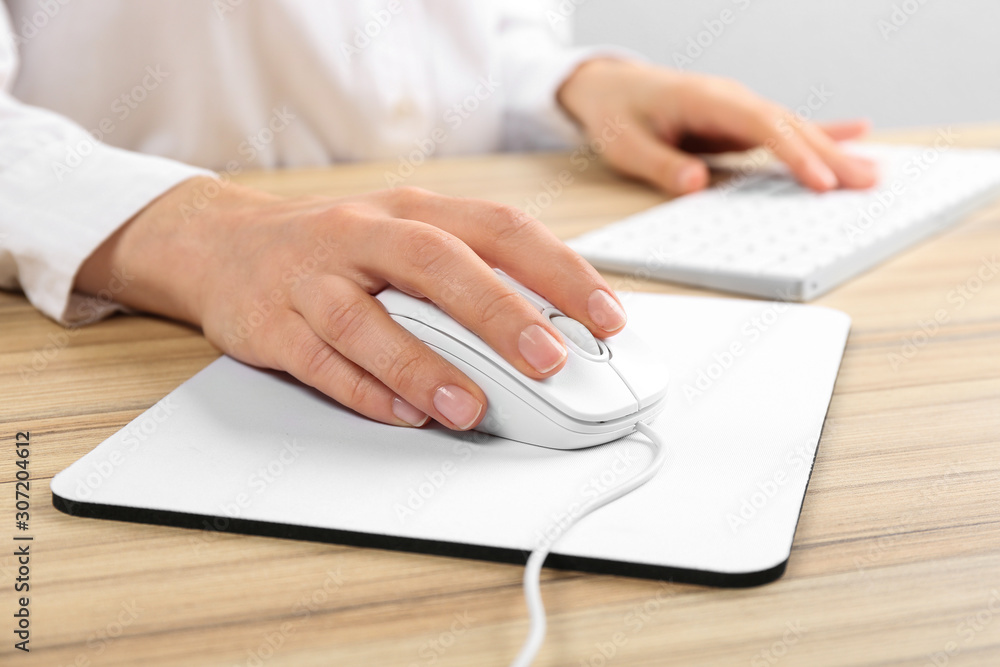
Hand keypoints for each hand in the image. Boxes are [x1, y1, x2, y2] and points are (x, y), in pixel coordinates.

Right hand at [75, 179, 627, 430]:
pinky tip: (404, 414)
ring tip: (471, 408)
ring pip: (368, 321)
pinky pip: (321, 361)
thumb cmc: (338, 247)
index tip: (606, 317)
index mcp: (414, 209)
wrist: (223, 244)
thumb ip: (473, 271)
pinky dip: (364, 391)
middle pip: (437, 263)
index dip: (560, 270)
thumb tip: (556, 325)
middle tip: (550, 360)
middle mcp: (363, 234)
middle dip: (499, 312)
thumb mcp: (406, 237)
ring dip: (424, 367)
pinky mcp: (273, 323)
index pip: (499, 228)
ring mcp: (313, 277)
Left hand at [558, 59, 877, 194]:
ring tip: (872, 174)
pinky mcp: (740, 122)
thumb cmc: (615, 113)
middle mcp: (732, 99)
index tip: (821, 181)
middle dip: (831, 155)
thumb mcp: (624, 143)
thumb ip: (659, 164)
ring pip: (795, 129)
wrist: (609, 87)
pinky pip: (785, 130)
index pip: (760, 125)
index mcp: (705, 99)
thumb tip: (695, 183)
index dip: (794, 153)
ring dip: (834, 151)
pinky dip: (822, 133)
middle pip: (789, 126)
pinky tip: (859, 134)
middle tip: (867, 183)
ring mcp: (739, 109)